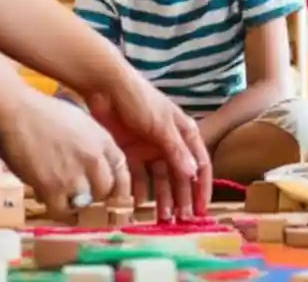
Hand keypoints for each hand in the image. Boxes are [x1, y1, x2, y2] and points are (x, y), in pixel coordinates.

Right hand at [0, 86, 131, 219]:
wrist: (16, 113)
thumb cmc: (42, 112)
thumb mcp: (79, 120)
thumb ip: (92, 142)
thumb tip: (94, 162)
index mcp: (102, 139)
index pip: (121, 170)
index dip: (119, 186)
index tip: (113, 195)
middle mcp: (93, 158)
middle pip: (105, 190)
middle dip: (94, 194)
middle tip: (79, 193)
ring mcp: (74, 174)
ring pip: (85, 202)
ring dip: (74, 202)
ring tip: (61, 195)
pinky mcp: (52, 187)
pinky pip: (62, 211)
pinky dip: (56, 210)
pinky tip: (48, 201)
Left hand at [82, 72, 212, 221]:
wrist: (105, 86)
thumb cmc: (139, 99)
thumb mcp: (161, 125)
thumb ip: (176, 151)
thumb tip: (192, 175)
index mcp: (184, 133)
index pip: (200, 164)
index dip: (202, 187)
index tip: (202, 209)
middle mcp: (169, 143)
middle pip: (180, 176)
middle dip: (182, 199)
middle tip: (181, 222)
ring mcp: (149, 149)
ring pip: (159, 180)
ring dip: (162, 199)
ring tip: (162, 219)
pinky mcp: (130, 152)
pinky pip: (137, 176)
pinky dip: (138, 190)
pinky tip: (138, 205)